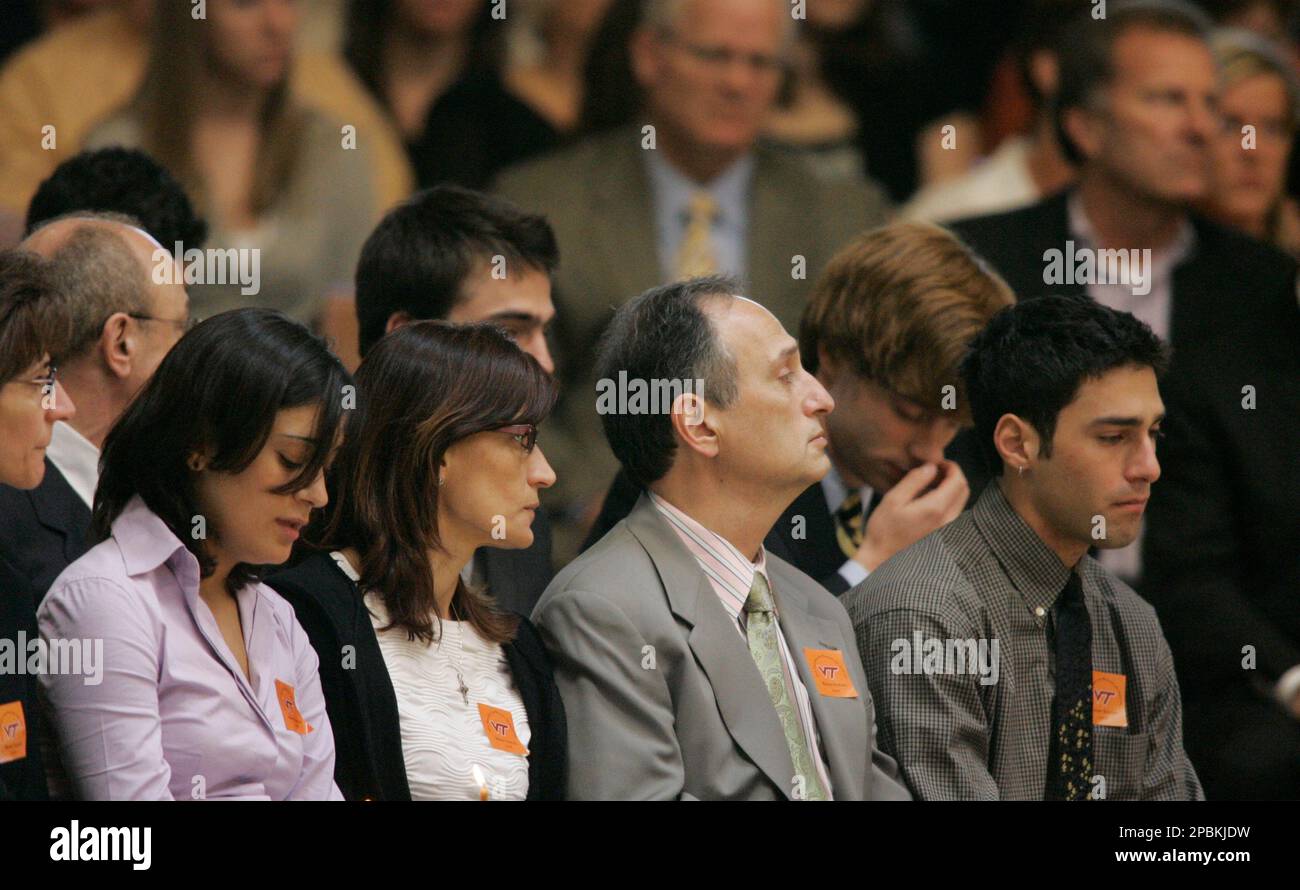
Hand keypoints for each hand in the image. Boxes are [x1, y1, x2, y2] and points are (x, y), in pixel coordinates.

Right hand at [852, 460, 968, 571]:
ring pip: (961, 501)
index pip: (958, 480)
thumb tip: (931, 467)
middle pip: (964, 489)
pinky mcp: (944, 535)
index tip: (937, 463)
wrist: (882, 559)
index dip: (951, 466)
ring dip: (951, 488)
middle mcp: (948, 519)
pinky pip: (954, 511)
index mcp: (936, 508)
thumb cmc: (884, 529)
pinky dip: (948, 500)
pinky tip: (929, 500)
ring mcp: (948, 529)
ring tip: (930, 484)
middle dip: (953, 475)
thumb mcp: (893, 499)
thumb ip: (914, 480)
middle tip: (935, 471)